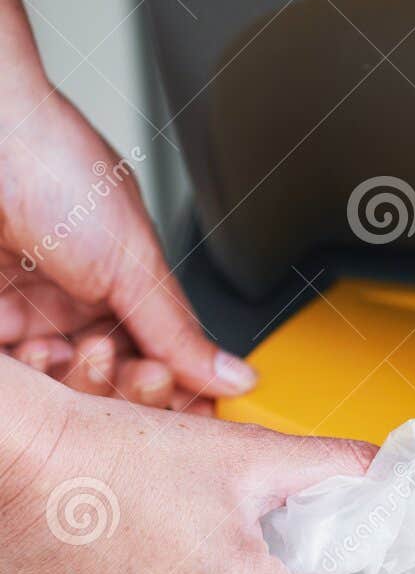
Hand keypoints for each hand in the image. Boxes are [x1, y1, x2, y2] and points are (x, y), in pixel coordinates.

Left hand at [0, 87, 255, 410]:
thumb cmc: (50, 161)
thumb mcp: (133, 259)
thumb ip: (179, 330)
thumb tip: (234, 376)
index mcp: (118, 288)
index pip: (154, 363)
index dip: (173, 392)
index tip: (191, 411)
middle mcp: (70, 305)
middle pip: (109, 384)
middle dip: (127, 385)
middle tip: (138, 372)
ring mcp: (24, 315)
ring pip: (61, 387)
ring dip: (78, 379)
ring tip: (80, 349)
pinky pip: (16, 379)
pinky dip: (33, 377)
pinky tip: (39, 350)